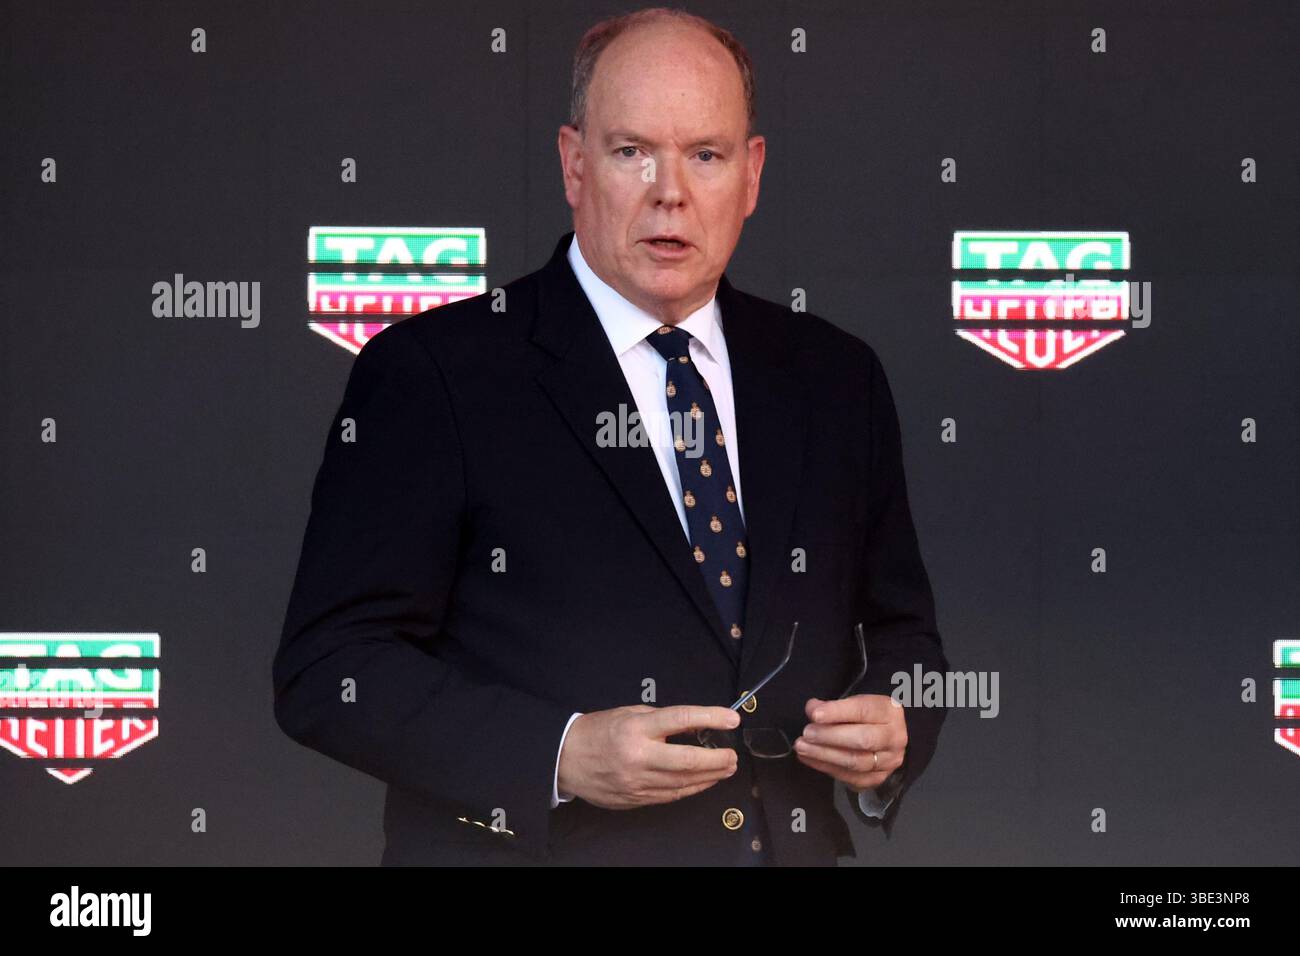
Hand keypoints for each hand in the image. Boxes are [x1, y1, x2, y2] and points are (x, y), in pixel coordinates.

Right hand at [556, 705, 739, 808]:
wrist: (565, 759)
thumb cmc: (598, 732)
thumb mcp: (629, 713)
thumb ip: (662, 720)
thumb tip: (696, 726)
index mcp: (635, 729)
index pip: (681, 719)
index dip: (711, 717)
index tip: (731, 718)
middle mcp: (638, 757)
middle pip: (688, 761)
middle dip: (717, 759)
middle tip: (733, 755)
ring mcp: (637, 782)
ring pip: (684, 783)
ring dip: (710, 776)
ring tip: (726, 768)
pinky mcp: (635, 799)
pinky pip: (671, 796)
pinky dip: (691, 788)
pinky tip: (704, 782)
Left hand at [793, 694, 905, 792]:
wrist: (886, 739)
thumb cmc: (865, 717)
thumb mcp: (854, 704)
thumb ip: (834, 706)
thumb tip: (813, 709)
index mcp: (890, 712)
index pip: (863, 711)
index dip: (838, 712)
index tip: (815, 714)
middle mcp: (894, 737)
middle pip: (863, 740)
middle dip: (830, 737)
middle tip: (806, 734)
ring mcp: (889, 761)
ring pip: (857, 762)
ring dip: (825, 755)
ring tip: (802, 748)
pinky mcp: (878, 779)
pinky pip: (852, 778)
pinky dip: (828, 768)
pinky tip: (810, 759)